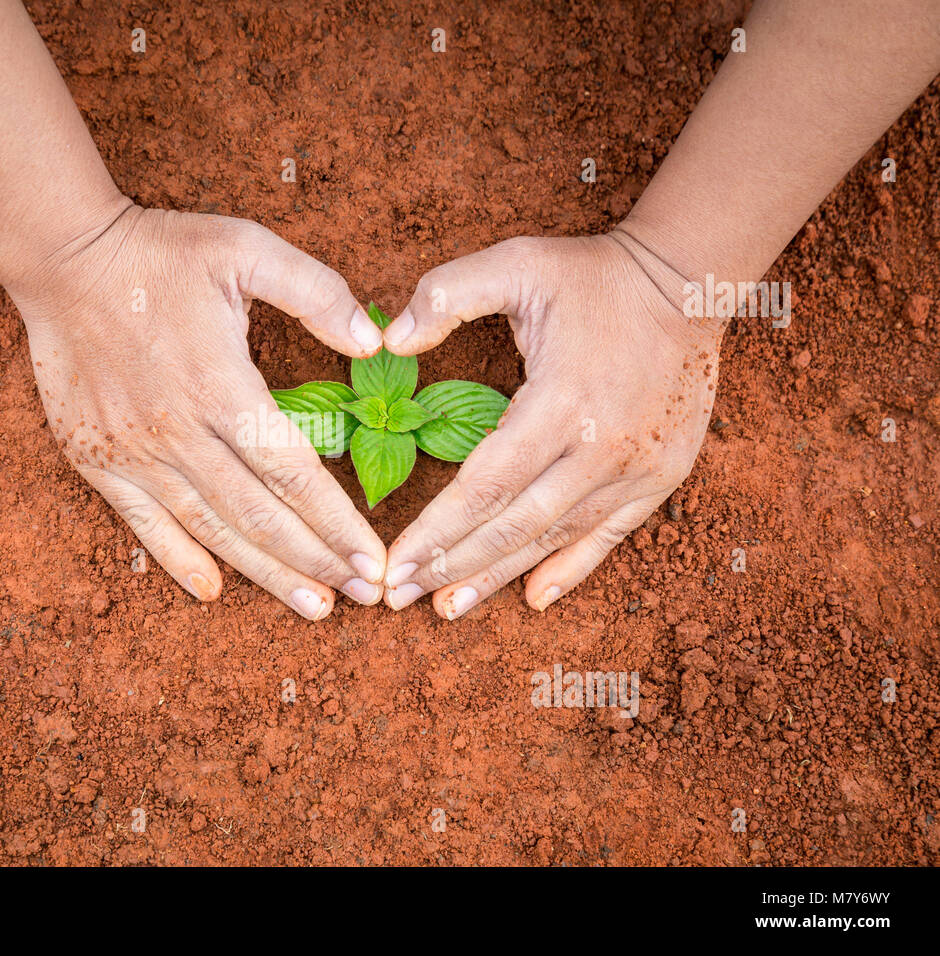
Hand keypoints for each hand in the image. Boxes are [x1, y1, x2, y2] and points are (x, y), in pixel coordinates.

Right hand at [7, 206, 388, 618]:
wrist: (64, 260)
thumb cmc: (161, 253)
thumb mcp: (246, 249)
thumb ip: (316, 292)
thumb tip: (376, 343)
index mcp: (221, 386)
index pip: (294, 474)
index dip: (339, 525)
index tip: (374, 562)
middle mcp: (180, 433)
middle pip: (260, 516)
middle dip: (317, 562)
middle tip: (363, 596)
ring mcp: (136, 454)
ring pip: (211, 530)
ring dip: (266, 574)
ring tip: (312, 606)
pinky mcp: (99, 462)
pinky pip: (144, 525)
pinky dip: (180, 561)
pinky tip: (212, 591)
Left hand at [378, 233, 719, 618]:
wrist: (690, 282)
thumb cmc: (593, 276)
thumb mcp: (517, 263)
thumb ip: (448, 293)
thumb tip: (389, 340)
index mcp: (560, 401)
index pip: (486, 484)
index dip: (436, 529)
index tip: (394, 561)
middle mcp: (600, 448)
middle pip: (514, 525)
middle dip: (452, 566)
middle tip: (400, 597)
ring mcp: (636, 469)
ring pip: (555, 538)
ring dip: (498, 576)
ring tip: (448, 607)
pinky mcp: (659, 477)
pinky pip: (608, 537)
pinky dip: (570, 570)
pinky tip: (534, 600)